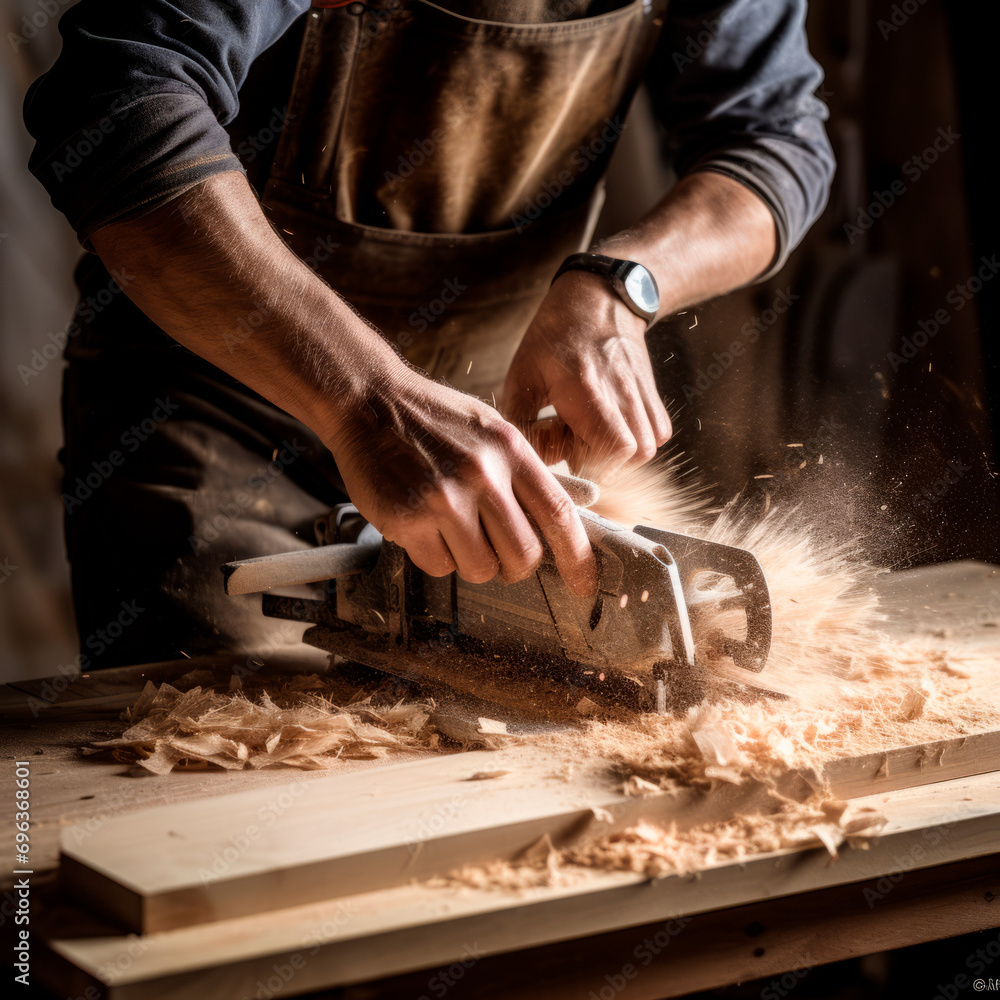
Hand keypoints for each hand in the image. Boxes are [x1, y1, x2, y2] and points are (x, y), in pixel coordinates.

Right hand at [327, 365, 596, 595]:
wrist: (368, 400)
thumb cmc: (433, 419)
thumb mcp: (492, 431)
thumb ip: (528, 471)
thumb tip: (579, 505)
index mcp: (510, 449)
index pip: (559, 514)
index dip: (578, 557)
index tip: (584, 584)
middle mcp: (482, 474)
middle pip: (523, 555)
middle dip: (512, 565)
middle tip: (494, 549)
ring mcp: (443, 498)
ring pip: (481, 568)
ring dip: (467, 559)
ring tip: (448, 526)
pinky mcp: (407, 519)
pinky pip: (437, 566)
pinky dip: (432, 555)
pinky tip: (420, 524)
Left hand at [501, 270, 671, 472]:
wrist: (597, 297)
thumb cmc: (553, 338)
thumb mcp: (522, 374)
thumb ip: (519, 420)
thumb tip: (528, 460)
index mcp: (587, 389)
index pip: (615, 448)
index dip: (589, 460)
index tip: (562, 443)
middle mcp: (622, 393)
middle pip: (634, 455)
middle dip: (603, 460)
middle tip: (575, 439)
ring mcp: (642, 393)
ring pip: (649, 448)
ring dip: (620, 452)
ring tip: (592, 432)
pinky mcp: (652, 393)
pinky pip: (658, 433)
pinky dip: (638, 440)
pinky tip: (611, 425)